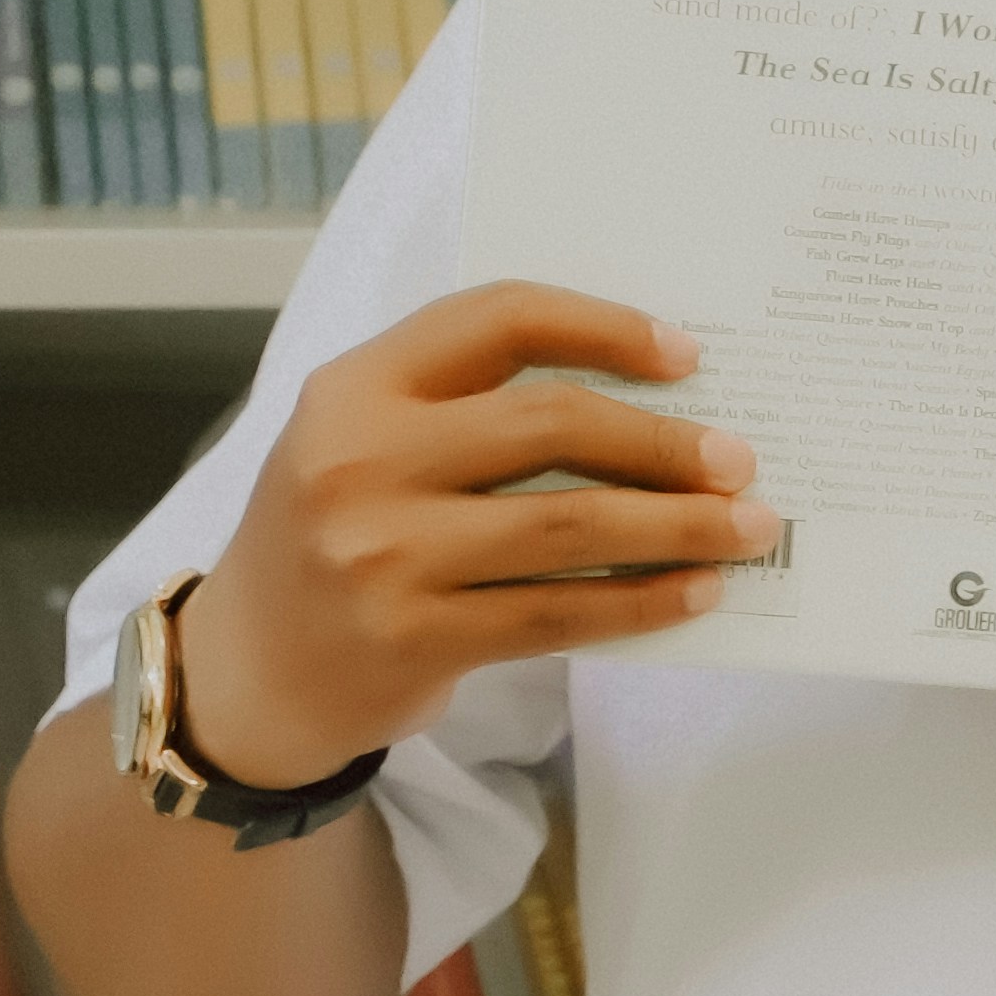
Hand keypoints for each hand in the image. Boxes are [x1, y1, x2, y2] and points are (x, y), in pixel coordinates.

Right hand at [179, 285, 778, 782]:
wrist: (246, 675)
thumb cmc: (336, 538)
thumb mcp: (364, 444)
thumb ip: (467, 409)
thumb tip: (650, 398)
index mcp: (354, 387)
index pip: (498, 320)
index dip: (604, 327)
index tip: (685, 353)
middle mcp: (358, 461)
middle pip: (551, 424)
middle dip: (665, 442)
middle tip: (741, 459)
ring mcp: (382, 554)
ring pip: (571, 525)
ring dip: (680, 526)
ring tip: (750, 528)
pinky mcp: (414, 638)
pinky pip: (561, 613)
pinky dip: (643, 600)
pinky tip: (696, 592)